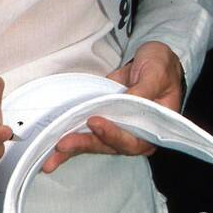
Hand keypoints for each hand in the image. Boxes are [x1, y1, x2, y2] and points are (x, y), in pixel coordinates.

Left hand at [40, 42, 182, 174]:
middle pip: (108, 145)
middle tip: (62, 144)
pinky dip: (70, 136)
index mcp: (153, 128)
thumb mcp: (156, 73)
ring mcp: (116, 128)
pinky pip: (86, 131)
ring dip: (73, 147)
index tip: (95, 123)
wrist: (152, 58)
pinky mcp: (102, 120)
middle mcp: (134, 134)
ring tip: (51, 154)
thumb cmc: (161, 66)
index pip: (132, 140)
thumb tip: (126, 102)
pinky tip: (53, 146)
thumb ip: (143, 89)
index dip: (113, 135)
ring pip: (94, 142)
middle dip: (85, 144)